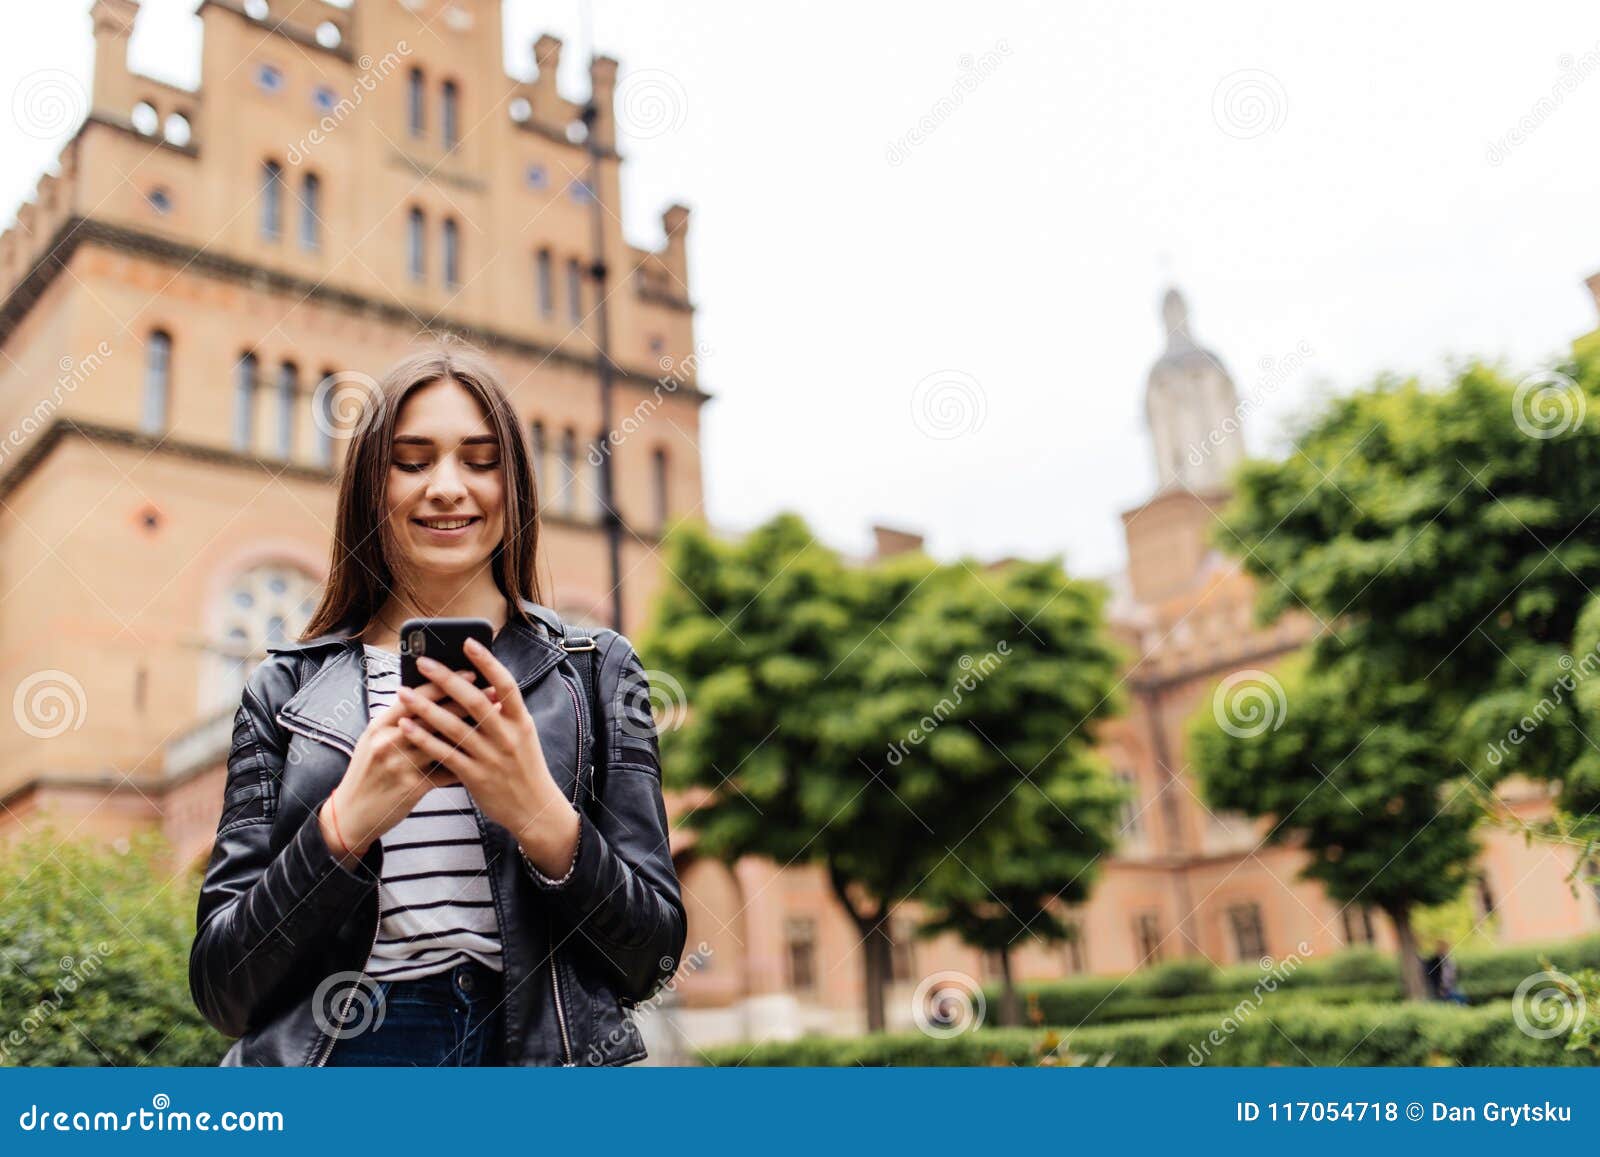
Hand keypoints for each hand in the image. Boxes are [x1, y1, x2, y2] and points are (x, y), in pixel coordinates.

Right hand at [318, 671, 501, 867]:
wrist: (351, 815)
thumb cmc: (367, 774)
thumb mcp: (372, 742)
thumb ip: (396, 722)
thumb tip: (424, 698)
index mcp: (379, 726)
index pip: (414, 696)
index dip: (443, 683)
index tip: (469, 673)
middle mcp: (388, 742)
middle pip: (433, 715)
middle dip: (466, 702)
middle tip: (491, 692)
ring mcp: (401, 765)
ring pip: (443, 742)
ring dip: (472, 730)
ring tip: (495, 720)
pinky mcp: (412, 787)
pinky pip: (445, 772)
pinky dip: (465, 763)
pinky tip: (486, 755)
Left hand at [395, 637, 579, 878]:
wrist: (535, 810)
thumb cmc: (525, 768)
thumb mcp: (524, 736)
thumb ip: (505, 714)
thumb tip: (484, 686)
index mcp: (521, 722)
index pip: (506, 685)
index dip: (487, 662)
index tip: (468, 642)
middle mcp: (507, 737)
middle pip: (475, 701)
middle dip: (446, 679)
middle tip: (423, 662)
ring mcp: (491, 758)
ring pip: (455, 727)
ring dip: (426, 707)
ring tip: (403, 692)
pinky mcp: (475, 777)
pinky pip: (445, 755)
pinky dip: (424, 739)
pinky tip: (406, 727)